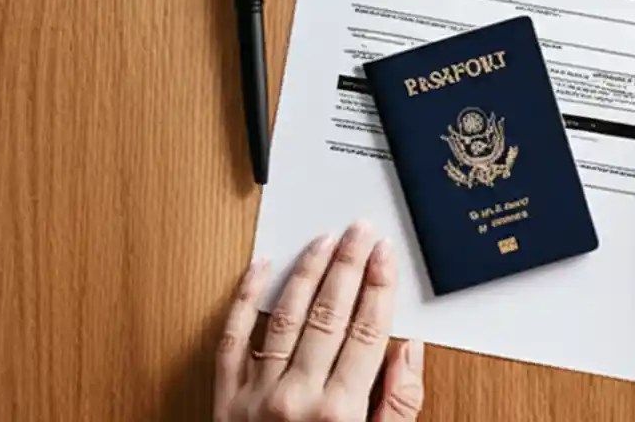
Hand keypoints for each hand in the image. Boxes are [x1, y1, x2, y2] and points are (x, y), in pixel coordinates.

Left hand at [215, 220, 424, 421]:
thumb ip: (399, 405)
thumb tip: (409, 351)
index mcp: (341, 414)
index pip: (368, 330)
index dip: (380, 285)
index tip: (386, 254)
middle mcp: (297, 399)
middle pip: (330, 313)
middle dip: (349, 264)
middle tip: (360, 230)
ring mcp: (256, 397)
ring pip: (284, 316)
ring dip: (306, 271)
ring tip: (322, 240)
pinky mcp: (225, 400)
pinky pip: (233, 338)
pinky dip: (246, 299)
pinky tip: (261, 269)